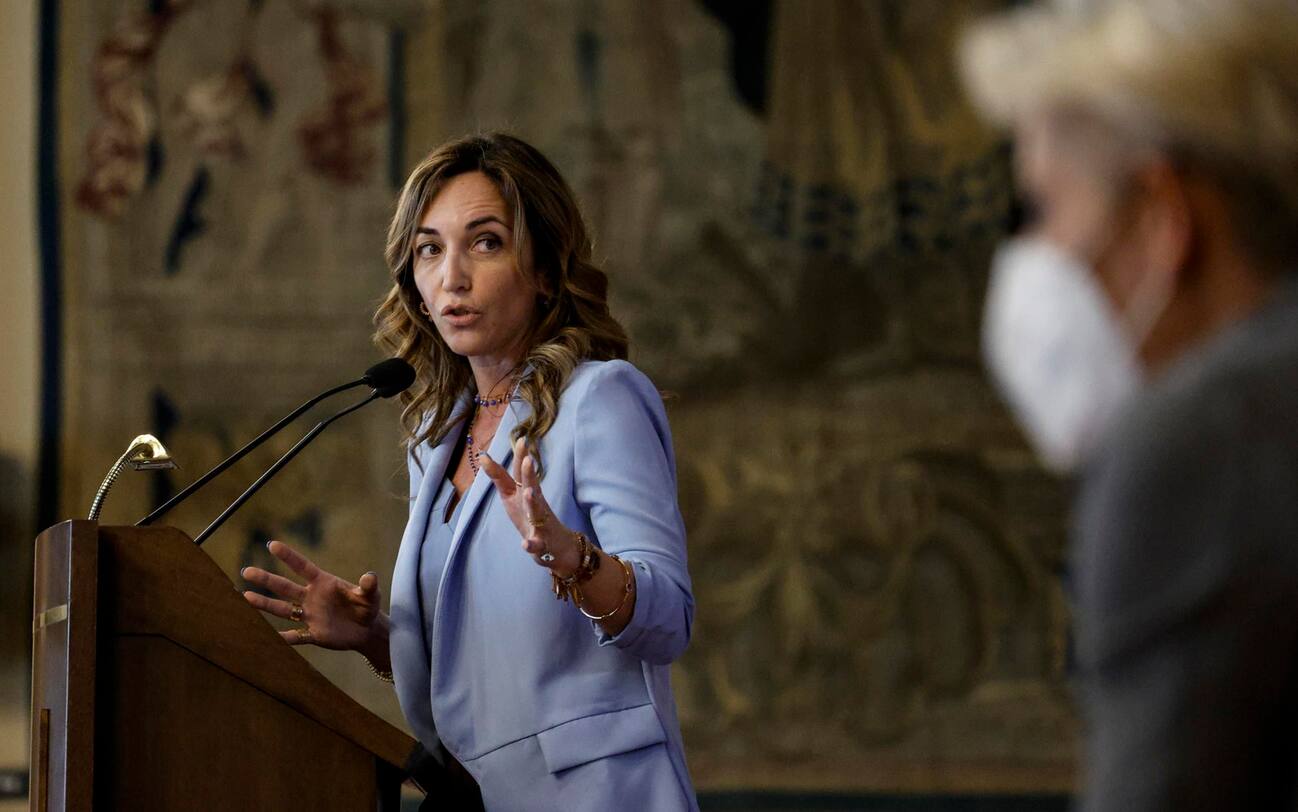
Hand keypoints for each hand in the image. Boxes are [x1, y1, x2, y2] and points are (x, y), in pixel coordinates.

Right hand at [241, 540, 384, 653]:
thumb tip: (369, 577)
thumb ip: (368, 586)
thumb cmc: (367, 607)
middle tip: (246, 571)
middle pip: (285, 587)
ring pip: (283, 609)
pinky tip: (269, 637)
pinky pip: (296, 636)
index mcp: (324, 583)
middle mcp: (312, 597)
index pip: (303, 567)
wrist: (367, 630)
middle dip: (266, 579)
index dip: (289, 556)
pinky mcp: (314, 634)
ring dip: (265, 604)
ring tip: (245, 597)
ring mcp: (310, 616)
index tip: (272, 544)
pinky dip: (284, 638)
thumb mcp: (371, 595)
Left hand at [480, 437, 581, 574]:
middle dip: (528, 474)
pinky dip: (531, 544)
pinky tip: (526, 544)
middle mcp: (533, 505)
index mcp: (523, 495)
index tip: (520, 439)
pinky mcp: (542, 543)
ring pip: (536, 512)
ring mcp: (539, 524)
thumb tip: (484, 458)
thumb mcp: (516, 498)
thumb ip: (504, 480)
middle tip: (528, 458)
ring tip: (528, 493)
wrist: (559, 548)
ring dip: (532, 502)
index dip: (517, 459)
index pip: (517, 474)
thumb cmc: (534, 520)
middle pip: (530, 487)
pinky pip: (536, 544)